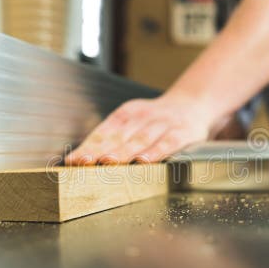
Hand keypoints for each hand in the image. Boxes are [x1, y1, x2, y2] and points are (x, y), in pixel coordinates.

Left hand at [65, 93, 229, 164]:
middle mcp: (143, 116)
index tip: (73, 160)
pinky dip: (156, 152)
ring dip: (124, 151)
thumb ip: (113, 138)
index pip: (103, 132)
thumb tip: (82, 159)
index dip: (88, 146)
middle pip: (119, 136)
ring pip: (141, 139)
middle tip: (85, 163)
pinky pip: (168, 143)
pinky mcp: (182, 133)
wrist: (194, 104)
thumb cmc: (157, 120)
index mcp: (127, 114)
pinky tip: (144, 162)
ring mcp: (163, 124)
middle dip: (101, 150)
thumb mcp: (134, 122)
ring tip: (109, 163)